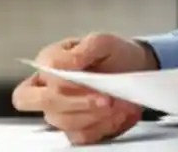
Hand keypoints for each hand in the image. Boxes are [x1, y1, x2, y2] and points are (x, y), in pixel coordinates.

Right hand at [11, 33, 158, 144]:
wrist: (133, 70)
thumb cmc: (113, 54)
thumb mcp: (104, 41)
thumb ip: (87, 46)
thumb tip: (72, 62)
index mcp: (49, 62)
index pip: (45, 75)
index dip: (66, 81)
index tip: (93, 79)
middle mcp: (47, 88)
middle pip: (43, 102)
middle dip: (76, 103)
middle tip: (105, 99)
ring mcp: (59, 111)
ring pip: (64, 122)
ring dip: (95, 115)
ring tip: (119, 104)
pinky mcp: (75, 129)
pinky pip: (80, 136)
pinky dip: (102, 127)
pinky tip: (118, 115)